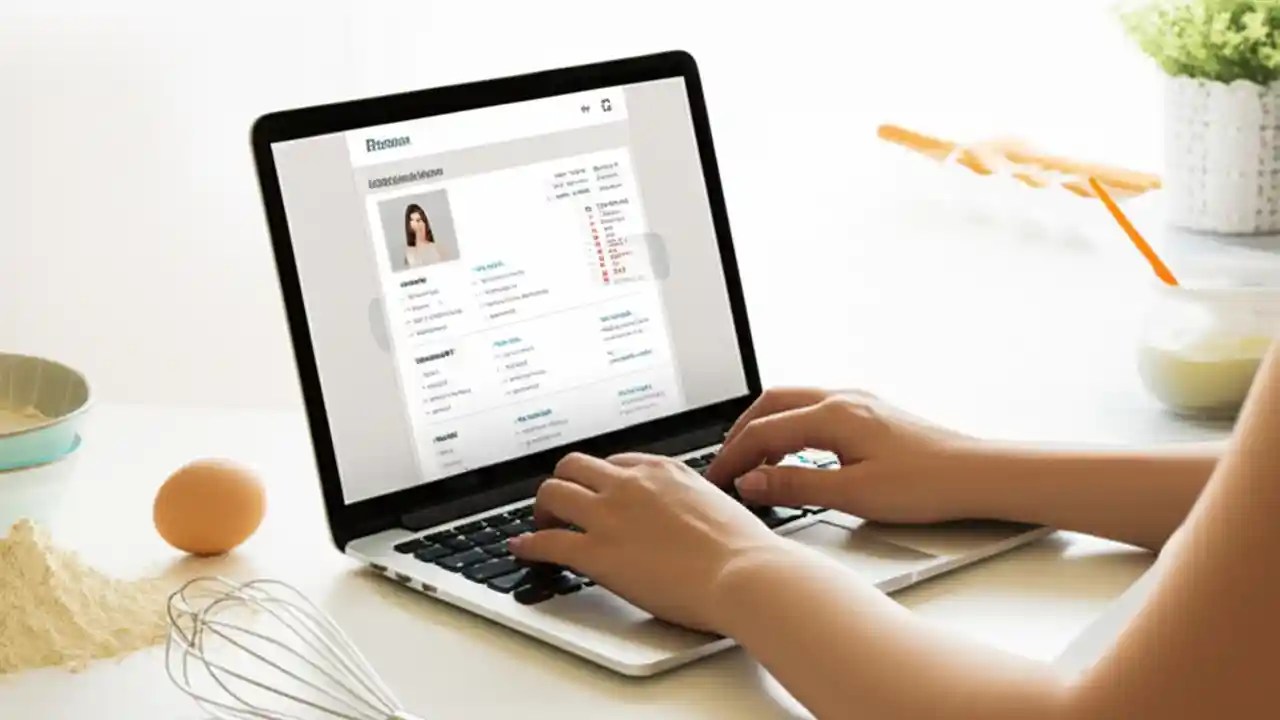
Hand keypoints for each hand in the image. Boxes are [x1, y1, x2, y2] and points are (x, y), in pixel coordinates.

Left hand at [509, 452, 788, 632]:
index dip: (599, 478)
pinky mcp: (596, 553)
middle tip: (560, 505)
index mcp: (661, 470)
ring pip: (552, 493)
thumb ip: (691, 500)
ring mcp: (609, 515)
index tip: (596, 491)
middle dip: (563, 483)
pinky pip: (547, 541)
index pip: (615, 462)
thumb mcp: (717, 503)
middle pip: (574, 466)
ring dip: (542, 509)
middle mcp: (629, 484)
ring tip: (540, 525)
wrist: (744, 573)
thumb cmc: (743, 548)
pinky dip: (528, 545)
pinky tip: (523, 550)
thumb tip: (689, 514)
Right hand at [706, 388, 976, 523]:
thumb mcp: (853, 494)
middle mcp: (842, 399)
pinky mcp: (870, 413)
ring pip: (792, 403)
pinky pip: (813, 410)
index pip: (764, 432)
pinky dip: (789, 428)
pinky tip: (792, 453)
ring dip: (764, 428)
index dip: (733, 458)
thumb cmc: (926, 484)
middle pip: (771, 405)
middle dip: (741, 434)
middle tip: (724, 466)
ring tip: (751, 461)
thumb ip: (796, 486)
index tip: (716, 481)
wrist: (977, 475)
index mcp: (833, 415)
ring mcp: (858, 402)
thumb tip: (752, 482)